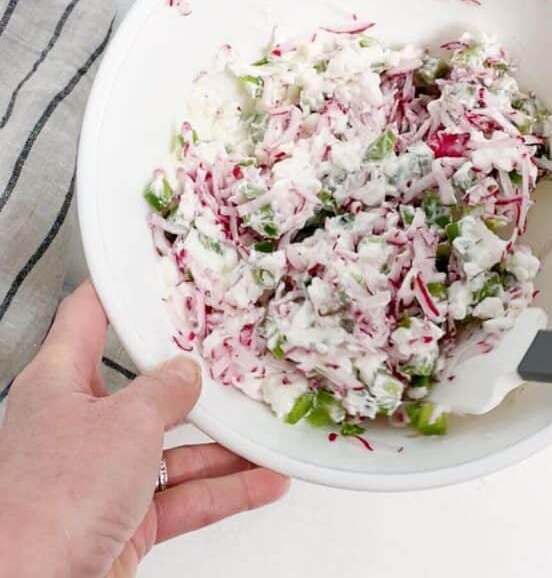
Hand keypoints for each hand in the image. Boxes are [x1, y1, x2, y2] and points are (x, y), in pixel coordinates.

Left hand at [0, 281, 288, 577]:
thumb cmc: (48, 502)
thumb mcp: (126, 424)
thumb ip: (166, 392)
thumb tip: (187, 375)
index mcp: (60, 384)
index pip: (88, 317)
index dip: (121, 291)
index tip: (156, 273)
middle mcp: (78, 426)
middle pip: (145, 389)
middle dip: (192, 381)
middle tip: (230, 359)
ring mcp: (100, 474)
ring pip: (173, 448)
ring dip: (222, 446)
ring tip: (263, 432)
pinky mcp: (121, 517)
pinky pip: (183, 495)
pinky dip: (224, 489)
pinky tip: (261, 481)